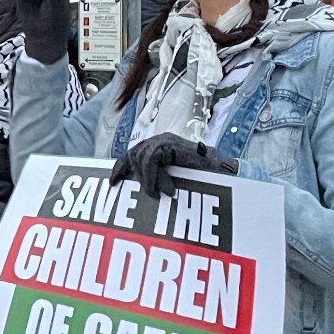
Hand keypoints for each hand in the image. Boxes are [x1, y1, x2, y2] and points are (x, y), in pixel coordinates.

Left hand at [109, 132, 237, 196]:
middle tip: (130, 188)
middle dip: (129, 171)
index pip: (132, 154)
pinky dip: (154, 176)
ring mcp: (165, 140)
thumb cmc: (198, 180)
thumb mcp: (170, 179)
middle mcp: (159, 140)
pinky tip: (161, 189)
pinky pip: (151, 159)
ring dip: (145, 179)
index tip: (112, 182)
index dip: (120, 167)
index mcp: (158, 147)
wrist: (221, 173)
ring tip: (153, 194)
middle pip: (133, 154)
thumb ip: (155, 178)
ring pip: (141, 157)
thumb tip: (133, 186)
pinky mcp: (170, 143)